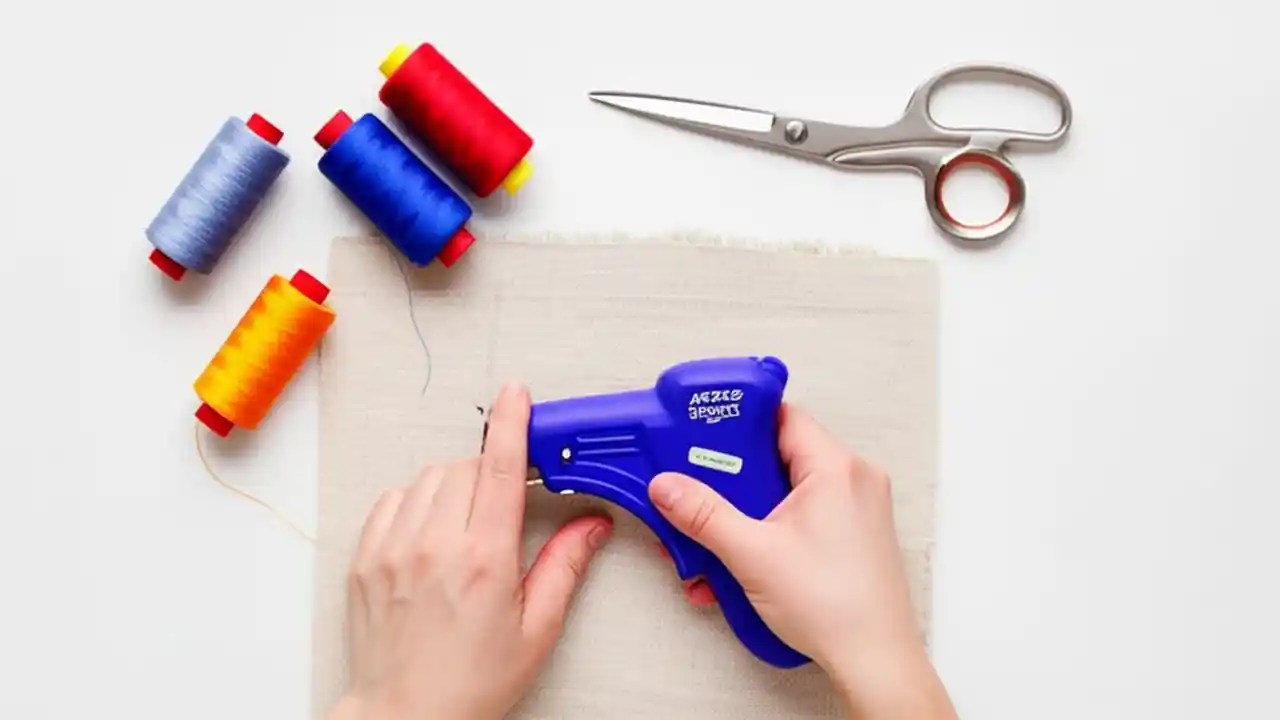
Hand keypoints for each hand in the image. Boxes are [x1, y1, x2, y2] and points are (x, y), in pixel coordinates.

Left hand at [328, 384, 613, 719]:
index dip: (512, 423)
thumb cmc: (471, 683)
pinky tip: (432, 528)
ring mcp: (394, 548)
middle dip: (492, 469)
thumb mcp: (536, 630)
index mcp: (484, 559)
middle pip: (467, 466)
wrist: (405, 716)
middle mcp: (435, 545)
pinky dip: (416, 499)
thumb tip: (590, 525)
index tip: (516, 395)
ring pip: (429, 477)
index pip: (500, 468)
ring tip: (468, 522)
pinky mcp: (367, 558)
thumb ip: (564, 567)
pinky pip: (393, 499)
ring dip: (455, 482)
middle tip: (506, 499)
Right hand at [648, 404, 955, 719]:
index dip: (738, 422)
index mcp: (835, 468)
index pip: (781, 416)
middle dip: (729, 482)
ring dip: (742, 518)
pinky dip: (766, 536)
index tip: (700, 434)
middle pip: (776, 456)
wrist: (874, 661)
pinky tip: (737, 568)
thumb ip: (703, 515)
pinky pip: (798, 519)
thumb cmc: (837, 608)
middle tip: (695, 494)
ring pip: (783, 494)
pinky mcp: (850, 536)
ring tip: (711, 544)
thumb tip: (668, 487)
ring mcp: (854, 509)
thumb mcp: (752, 555)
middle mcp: (852, 480)